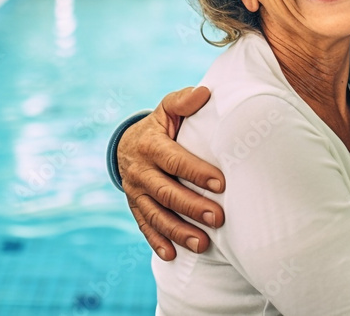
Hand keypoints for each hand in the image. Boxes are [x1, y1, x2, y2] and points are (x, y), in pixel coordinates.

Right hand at [119, 86, 224, 260]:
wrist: (128, 143)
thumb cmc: (160, 126)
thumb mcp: (167, 109)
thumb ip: (183, 101)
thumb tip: (204, 93)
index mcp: (150, 145)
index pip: (174, 160)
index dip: (197, 172)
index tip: (221, 183)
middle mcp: (140, 170)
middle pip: (167, 192)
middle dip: (192, 206)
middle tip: (218, 218)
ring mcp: (135, 192)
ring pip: (156, 215)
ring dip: (179, 231)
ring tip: (202, 244)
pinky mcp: (134, 207)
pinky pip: (144, 227)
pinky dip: (157, 242)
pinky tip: (172, 255)